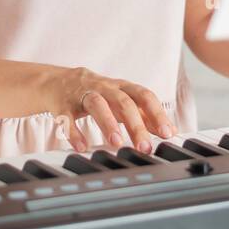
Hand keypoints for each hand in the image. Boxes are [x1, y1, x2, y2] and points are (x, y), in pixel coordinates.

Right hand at [51, 67, 175, 154]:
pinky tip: (82, 146)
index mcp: (121, 87)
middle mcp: (104, 87)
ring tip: (116, 143)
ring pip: (97, 104)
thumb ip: (144, 114)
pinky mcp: (63, 104)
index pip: (143, 96)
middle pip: (122, 101)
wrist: (59, 81)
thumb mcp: (122, 100)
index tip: (167, 133)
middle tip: (144, 147)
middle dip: (135, 124)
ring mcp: (82, 94)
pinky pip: (68, 117)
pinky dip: (74, 132)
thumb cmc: (97, 93)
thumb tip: (169, 130)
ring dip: (108, 123)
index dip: (156, 113)